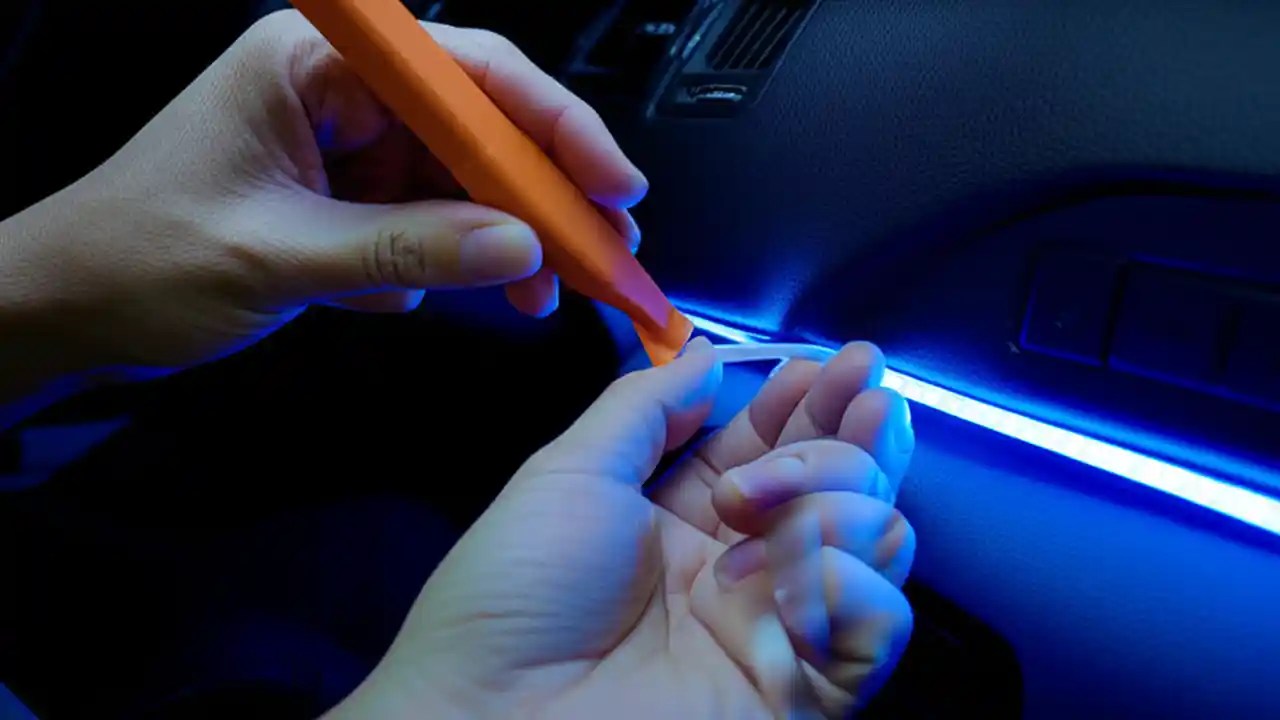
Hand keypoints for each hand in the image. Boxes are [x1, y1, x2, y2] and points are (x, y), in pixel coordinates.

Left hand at [0, 10, 644, 384]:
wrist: (70, 312)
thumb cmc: (135, 258)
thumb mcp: (276, 256)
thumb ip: (405, 249)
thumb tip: (521, 247)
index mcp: (314, 63)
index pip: (464, 73)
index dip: (553, 124)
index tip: (612, 183)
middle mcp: (340, 93)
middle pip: (478, 126)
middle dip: (544, 192)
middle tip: (605, 248)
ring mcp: (347, 146)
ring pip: (465, 180)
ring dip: (508, 240)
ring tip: (543, 292)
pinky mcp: (350, 198)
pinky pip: (432, 220)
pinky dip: (456, 262)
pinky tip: (450, 295)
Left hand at [332, 339, 916, 718]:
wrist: (493, 716)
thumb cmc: (516, 591)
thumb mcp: (570, 473)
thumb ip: (648, 408)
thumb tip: (711, 354)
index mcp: (687, 517)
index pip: (774, 447)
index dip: (810, 402)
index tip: (841, 362)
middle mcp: (743, 568)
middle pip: (839, 487)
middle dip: (845, 435)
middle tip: (850, 403)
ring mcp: (776, 629)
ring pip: (875, 544)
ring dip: (840, 498)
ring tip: (765, 505)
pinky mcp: (802, 691)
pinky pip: (876, 629)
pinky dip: (855, 586)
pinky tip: (805, 574)